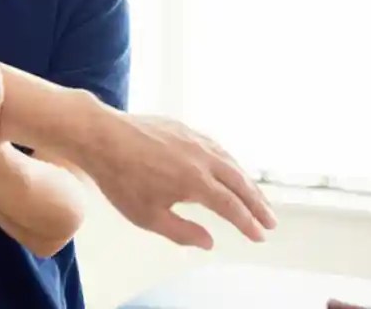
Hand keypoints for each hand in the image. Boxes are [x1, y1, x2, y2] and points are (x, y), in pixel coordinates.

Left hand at [76, 111, 277, 248]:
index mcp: (195, 182)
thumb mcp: (147, 216)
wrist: (100, 135)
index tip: (260, 236)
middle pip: (239, 183)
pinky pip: (216, 147)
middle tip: (270, 221)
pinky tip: (229, 169)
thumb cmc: (119, 179)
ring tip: (256, 199)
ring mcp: (193, 139)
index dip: (248, 223)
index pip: (231, 207)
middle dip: (257, 204)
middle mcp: (202, 158)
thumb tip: (209, 242)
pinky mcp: (183, 128)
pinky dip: (230, 162)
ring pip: (230, 162)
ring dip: (247, 182)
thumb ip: (181, 232)